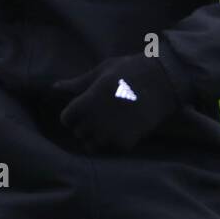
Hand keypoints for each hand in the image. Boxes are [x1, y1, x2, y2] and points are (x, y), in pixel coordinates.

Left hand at [55, 55, 181, 150]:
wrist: (164, 80)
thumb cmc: (131, 70)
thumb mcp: (102, 71)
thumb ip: (78, 83)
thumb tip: (55, 87)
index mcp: (86, 101)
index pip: (67, 119)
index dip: (75, 114)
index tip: (87, 108)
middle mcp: (94, 120)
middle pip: (79, 133)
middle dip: (87, 125)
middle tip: (103, 114)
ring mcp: (110, 133)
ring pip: (93, 145)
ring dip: (100, 136)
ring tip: (113, 123)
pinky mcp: (126, 142)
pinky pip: (112, 148)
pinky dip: (117, 141)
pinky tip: (126, 127)